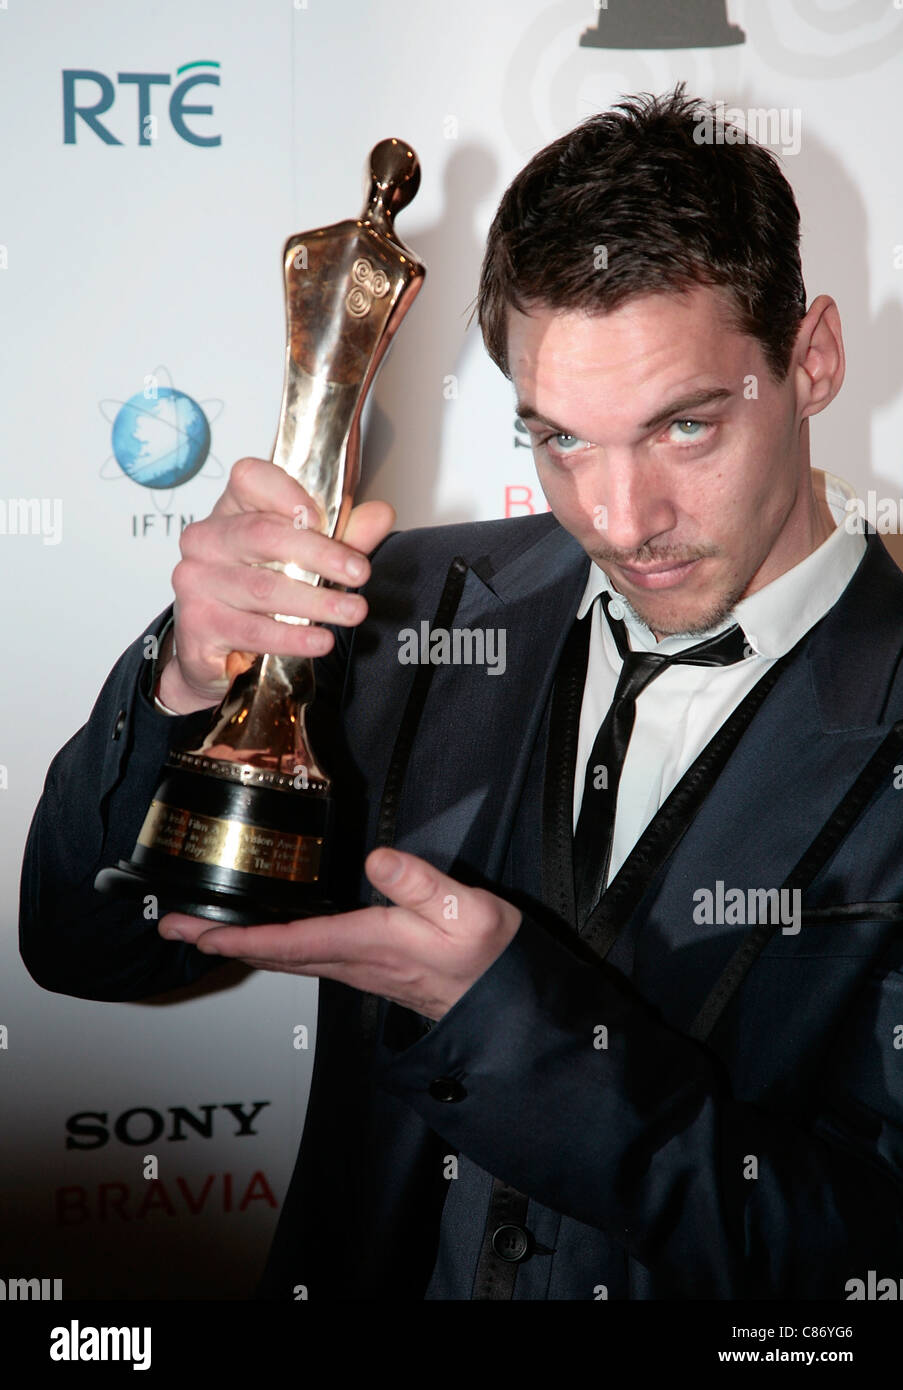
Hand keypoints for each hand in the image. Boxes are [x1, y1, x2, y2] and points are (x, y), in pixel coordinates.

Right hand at [157, 456, 394, 713]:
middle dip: (319, 554)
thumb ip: (343, 535)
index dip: (286, 492)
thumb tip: (381, 515)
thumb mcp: (304, 556)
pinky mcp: (198, 625)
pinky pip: (253, 630)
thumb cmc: (259, 587)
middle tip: (359, 573)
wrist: (212, 649)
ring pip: (262, 588)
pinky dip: (293, 637)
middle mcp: (206, 540)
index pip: (250, 478)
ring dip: (315, 602)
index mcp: (232, 508)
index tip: (322, 517)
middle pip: (263, 535)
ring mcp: (196, 582)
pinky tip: (321, 640)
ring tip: (352, 612)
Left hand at [157, 848, 522, 1020]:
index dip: (238, 936)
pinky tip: (265, 938)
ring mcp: (360, 969)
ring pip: (285, 958)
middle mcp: (356, 962)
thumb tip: (377, 860)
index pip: (289, 942)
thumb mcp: (468, 911)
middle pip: (272, 954)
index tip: (196, 931)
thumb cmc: (489, 960)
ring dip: (240, 944)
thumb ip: (422, 885)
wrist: (507, 1002)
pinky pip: (306, 957)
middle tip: (172, 927)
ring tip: (202, 930)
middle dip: (219, 941)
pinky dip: (272, 946)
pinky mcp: (370, 967)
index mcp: (371, 944)